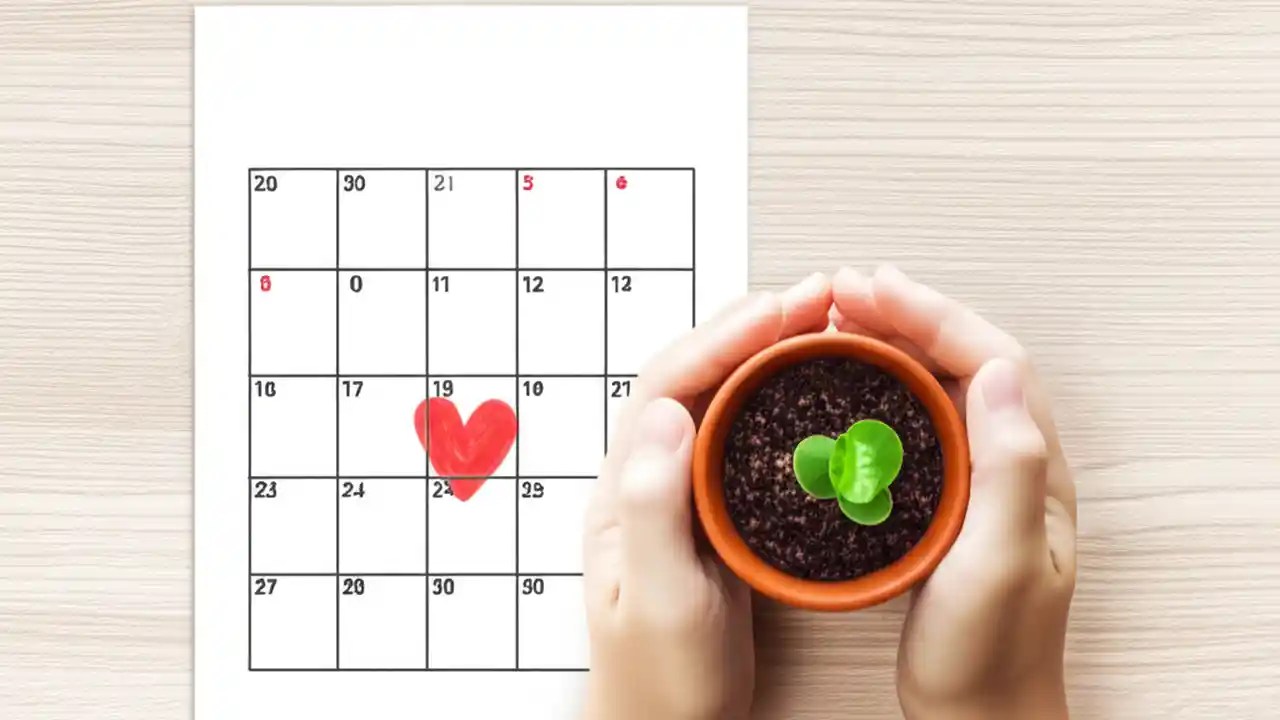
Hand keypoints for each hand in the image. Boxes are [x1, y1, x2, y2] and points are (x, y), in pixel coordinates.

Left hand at [581, 274, 831, 719]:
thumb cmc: (659, 680)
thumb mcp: (660, 599)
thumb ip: (658, 508)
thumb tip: (665, 412)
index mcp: (628, 491)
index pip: (670, 386)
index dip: (725, 338)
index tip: (781, 310)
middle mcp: (652, 478)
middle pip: (697, 375)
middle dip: (753, 325)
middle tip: (819, 298)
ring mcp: (685, 491)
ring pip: (723, 397)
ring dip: (769, 351)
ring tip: (825, 322)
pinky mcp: (717, 511)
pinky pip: (745, 433)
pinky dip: (781, 397)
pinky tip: (818, 387)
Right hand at [832, 266, 1077, 719]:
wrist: (976, 714)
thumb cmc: (990, 652)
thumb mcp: (1000, 562)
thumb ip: (1007, 468)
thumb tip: (998, 370)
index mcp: (1031, 467)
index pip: (989, 358)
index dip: (932, 314)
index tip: (873, 290)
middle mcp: (1007, 461)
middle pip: (961, 358)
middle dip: (905, 313)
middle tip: (843, 290)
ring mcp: (974, 478)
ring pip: (935, 384)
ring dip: (890, 341)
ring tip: (838, 318)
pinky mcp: (941, 499)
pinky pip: (912, 420)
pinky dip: (877, 387)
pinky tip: (843, 385)